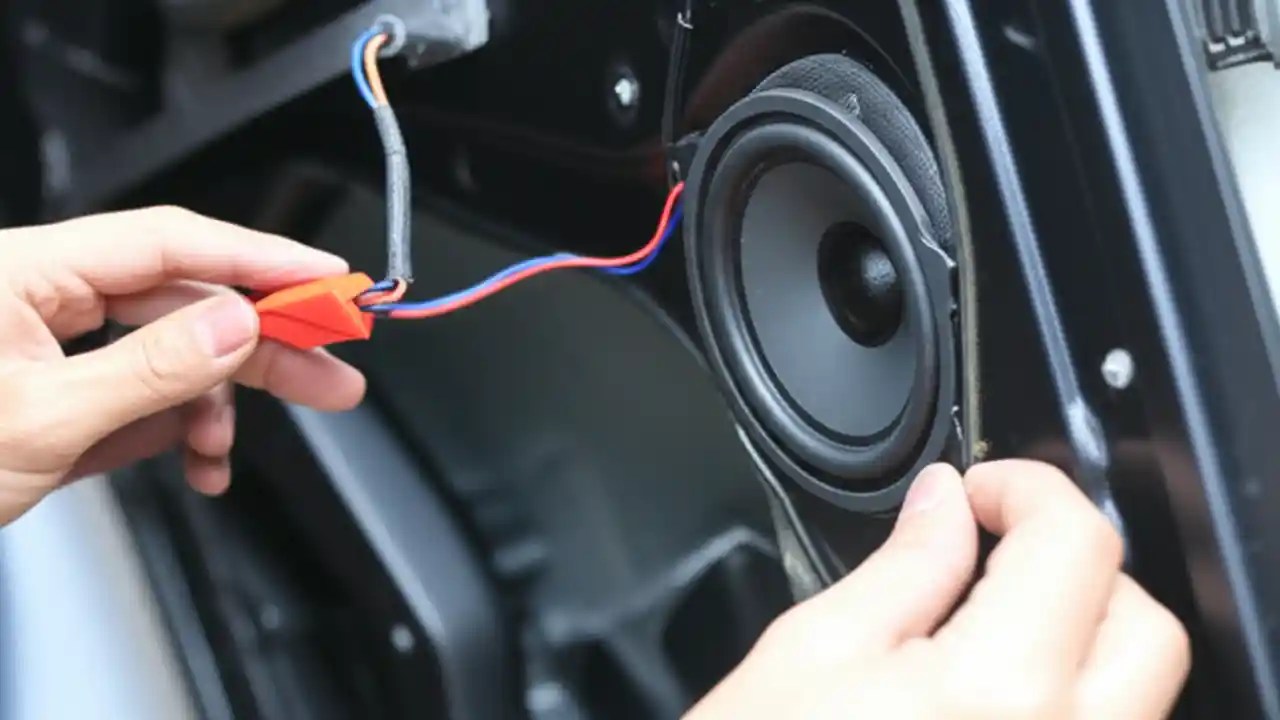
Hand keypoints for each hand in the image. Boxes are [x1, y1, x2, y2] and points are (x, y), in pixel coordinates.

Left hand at [0, 206, 365, 523]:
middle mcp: (42, 294)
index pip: (169, 243)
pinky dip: (176, 428)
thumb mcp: (42, 422)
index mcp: (23, 270)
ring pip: (169, 352)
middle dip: (260, 344)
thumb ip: (150, 369)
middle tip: (334, 369)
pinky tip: (192, 460)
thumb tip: (233, 324)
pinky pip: (142, 392)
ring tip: (225, 454)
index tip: (327, 281)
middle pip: (183, 299)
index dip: (259, 258)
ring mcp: (51, 343)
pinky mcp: (61, 388)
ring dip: (212, 405)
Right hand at [686, 460, 1190, 719]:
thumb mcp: (812, 651)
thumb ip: (903, 569)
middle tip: (995, 551)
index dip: (1030, 489)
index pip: (1078, 547)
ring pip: (1138, 698)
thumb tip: (945, 501)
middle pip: (1145, 628)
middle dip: (1078, 566)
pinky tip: (986, 696)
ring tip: (984, 627)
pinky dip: (1065, 699)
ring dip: (1080, 637)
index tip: (981, 492)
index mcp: (996, 693)